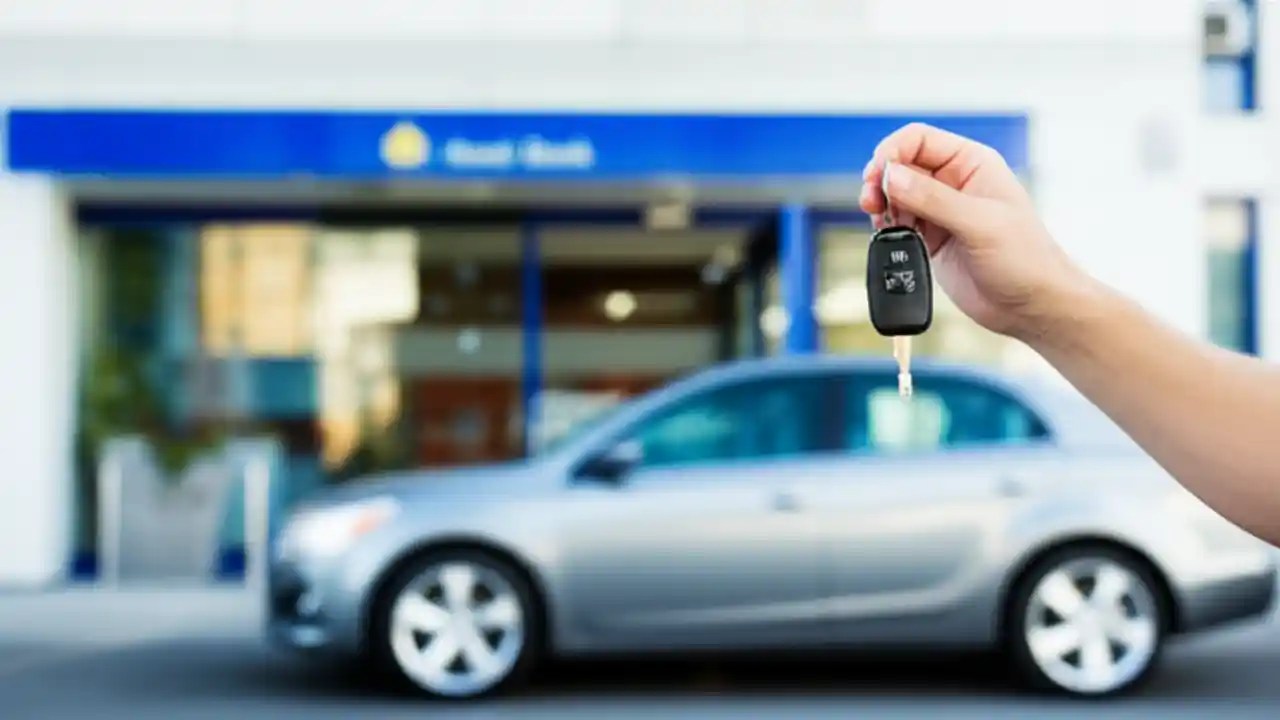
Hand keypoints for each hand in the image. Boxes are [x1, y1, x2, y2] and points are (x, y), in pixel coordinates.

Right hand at [860, 123, 1088, 341]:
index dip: (893, 152)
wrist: (1032, 307)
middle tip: (871, 201)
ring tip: (881, 222)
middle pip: (901, 165)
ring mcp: (940, 212)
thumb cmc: (1026, 259)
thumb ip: (932, 199)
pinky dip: (886, 229)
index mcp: (972, 164)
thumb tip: (891, 176)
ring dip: (880, 205)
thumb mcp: (979, 224)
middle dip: (881, 180)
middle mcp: (953, 183)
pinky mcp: (930, 239)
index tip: (879, 176)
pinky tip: (890, 238)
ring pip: (895, 195)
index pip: (920, 140)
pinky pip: (897, 224)